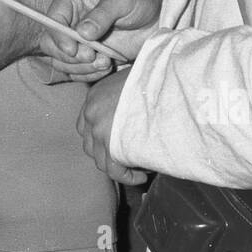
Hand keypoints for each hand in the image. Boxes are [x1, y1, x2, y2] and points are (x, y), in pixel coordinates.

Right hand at [39, 0, 162, 78]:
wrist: (157, 17)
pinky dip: (88, 74)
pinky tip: (107, 66)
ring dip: (81, 67)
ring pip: (61, 62)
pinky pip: (75, 72)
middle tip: (94, 57)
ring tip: (106, 62)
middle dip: (70, 56)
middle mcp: (69, 20)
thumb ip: (102, 14)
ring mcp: (76, 41)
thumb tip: (82, 33)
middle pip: (51, 45)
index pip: (52, 20)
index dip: (58, 37)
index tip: (75, 50)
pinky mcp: (86, 56)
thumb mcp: (122, 0)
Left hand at [77, 70, 147, 184]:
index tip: (119, 144)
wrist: (163, 78)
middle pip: (90, 144)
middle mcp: (91, 112)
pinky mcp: (110, 143)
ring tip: (139, 166)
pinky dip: (126, 176)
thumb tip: (137, 110)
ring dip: (117, 166)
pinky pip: (113, 169)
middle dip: (108, 154)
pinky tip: (141, 175)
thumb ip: (126, 97)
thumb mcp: (133, 80)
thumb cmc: (156, 76)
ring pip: (100, 159)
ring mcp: (98, 128)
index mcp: (95, 96)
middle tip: (130, 157)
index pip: (87, 125)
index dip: (102, 137)